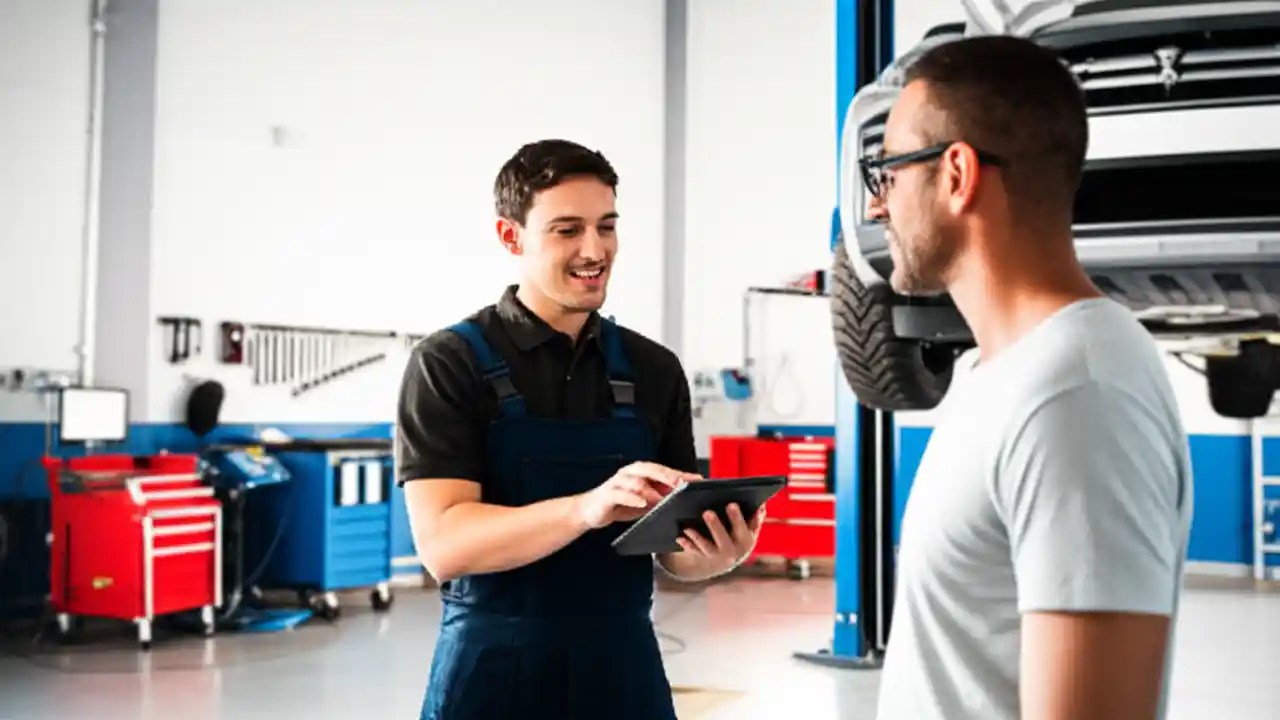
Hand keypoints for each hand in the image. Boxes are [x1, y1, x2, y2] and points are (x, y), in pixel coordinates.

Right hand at [575, 462, 699, 529]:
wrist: (590, 511)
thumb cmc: (620, 504)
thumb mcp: (645, 501)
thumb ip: (662, 496)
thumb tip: (685, 497)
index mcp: (641, 472)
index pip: (665, 470)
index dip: (681, 474)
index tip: (698, 480)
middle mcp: (630, 473)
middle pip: (652, 470)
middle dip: (669, 476)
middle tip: (683, 485)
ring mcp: (618, 482)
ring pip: (637, 481)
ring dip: (652, 490)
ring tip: (664, 499)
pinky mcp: (608, 494)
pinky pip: (621, 493)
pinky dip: (633, 498)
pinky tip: (643, 503)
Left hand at [676, 503, 764, 574]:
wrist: (729, 558)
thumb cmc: (739, 534)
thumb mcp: (750, 528)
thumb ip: (755, 517)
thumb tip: (760, 504)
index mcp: (746, 540)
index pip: (743, 528)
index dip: (737, 517)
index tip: (731, 504)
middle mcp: (734, 551)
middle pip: (724, 539)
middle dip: (716, 526)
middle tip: (707, 512)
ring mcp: (719, 556)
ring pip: (707, 547)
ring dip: (697, 537)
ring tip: (687, 527)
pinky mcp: (705, 558)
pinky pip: (695, 552)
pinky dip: (687, 544)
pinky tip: (679, 536)